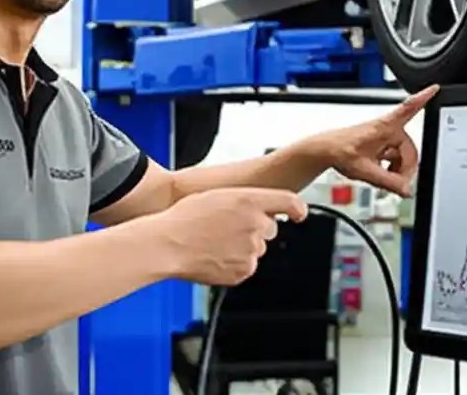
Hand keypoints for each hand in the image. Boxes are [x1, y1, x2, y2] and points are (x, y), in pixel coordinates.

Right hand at [153, 188, 307, 285]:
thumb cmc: (184, 218)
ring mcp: (251, 250)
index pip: (289, 202)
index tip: (299, 214)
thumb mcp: (217, 195)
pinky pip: (246, 266)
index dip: (298, 208)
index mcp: (250, 201)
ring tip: (215, 242)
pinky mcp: (244, 271)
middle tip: (229, 228)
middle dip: (256, 229)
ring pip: (257, 249)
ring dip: (244, 247)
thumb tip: (258, 208)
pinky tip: (215, 256)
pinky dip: (235, 263)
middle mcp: (255, 225)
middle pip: (270, 228)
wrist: (167, 244)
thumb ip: (244, 201)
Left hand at [315, 85, 439, 196]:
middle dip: (404, 168)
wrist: (326, 151)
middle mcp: (386, 129)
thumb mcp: (367, 171)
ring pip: (401, 156)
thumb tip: (406, 190)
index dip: (423, 98)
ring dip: (396, 169)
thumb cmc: (340, 151)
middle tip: (397, 184)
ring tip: (383, 178)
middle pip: (409, 150)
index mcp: (385, 127)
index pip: (408, 108)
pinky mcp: (380, 144)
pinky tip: (381, 173)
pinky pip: (393, 156)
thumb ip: (388, 182)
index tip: (434, 88)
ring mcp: (383, 137)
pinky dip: (390, 167)